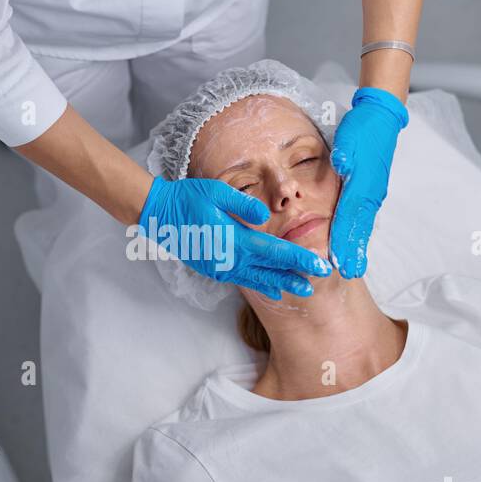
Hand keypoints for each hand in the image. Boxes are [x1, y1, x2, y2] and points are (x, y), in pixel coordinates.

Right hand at [139, 177, 331, 299]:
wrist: (159, 215)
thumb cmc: (187, 199)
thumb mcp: (215, 192)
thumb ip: (242, 204)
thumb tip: (266, 216)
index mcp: (234, 241)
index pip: (275, 252)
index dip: (300, 259)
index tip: (321, 264)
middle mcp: (229, 260)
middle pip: (271, 270)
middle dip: (297, 275)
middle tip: (321, 279)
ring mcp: (221, 268)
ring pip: (258, 279)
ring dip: (281, 283)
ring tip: (302, 289)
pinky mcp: (215, 270)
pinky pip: (244, 279)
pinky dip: (261, 283)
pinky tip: (272, 287)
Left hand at [329, 86, 408, 277]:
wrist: (381, 119)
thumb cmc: (362, 127)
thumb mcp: (349, 137)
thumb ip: (345, 153)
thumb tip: (341, 164)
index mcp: (361, 182)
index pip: (348, 216)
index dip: (342, 238)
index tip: (336, 258)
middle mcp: (370, 192)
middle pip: (358, 227)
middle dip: (352, 251)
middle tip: (347, 273)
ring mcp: (373, 193)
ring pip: (363, 225)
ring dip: (358, 246)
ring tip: (354, 267)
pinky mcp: (373, 190)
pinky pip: (365, 217)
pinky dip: (360, 233)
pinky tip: (357, 244)